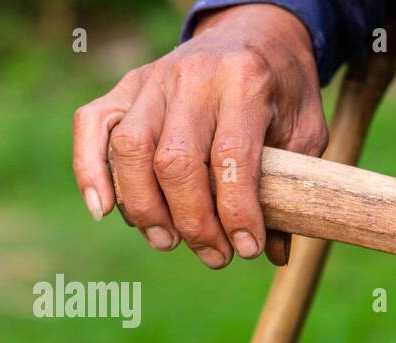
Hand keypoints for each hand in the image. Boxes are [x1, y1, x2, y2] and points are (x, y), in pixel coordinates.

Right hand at [72, 5, 325, 266]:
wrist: (253, 33)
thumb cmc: (282, 91)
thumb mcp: (306, 132)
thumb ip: (293, 187)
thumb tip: (274, 253)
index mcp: (244, 82)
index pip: (230, 157)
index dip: (236, 213)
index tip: (247, 248)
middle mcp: (192, 77)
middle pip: (175, 161)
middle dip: (193, 221)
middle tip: (215, 256)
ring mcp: (152, 80)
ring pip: (130, 148)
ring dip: (145, 208)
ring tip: (168, 242)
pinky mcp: (125, 87)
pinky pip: (92, 125)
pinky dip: (90, 169)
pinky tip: (105, 210)